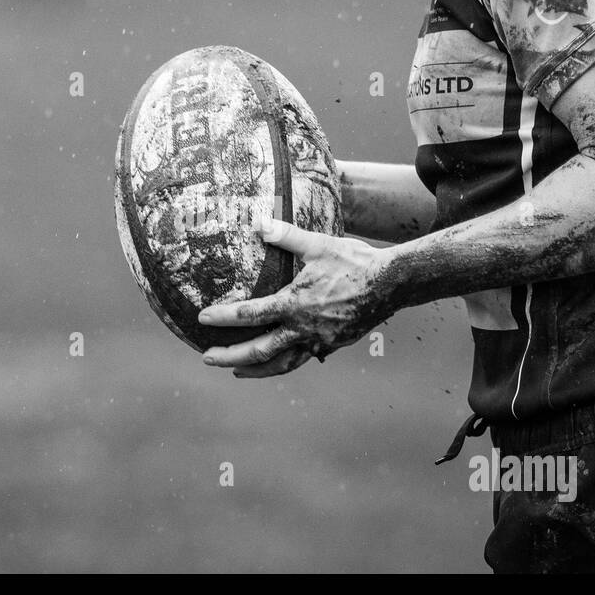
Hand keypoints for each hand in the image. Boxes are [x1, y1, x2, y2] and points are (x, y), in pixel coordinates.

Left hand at [198, 216, 394, 377]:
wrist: (393, 284)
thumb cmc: (354, 261)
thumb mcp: (319, 244)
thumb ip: (286, 236)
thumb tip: (257, 222)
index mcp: (295, 305)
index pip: (250, 315)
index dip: (223, 318)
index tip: (202, 320)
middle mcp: (304, 329)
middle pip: (259, 351)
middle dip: (231, 356)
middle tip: (207, 357)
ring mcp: (319, 341)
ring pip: (281, 364)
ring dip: (256, 370)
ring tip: (237, 371)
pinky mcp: (332, 345)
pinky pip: (303, 359)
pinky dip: (283, 364)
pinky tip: (275, 361)